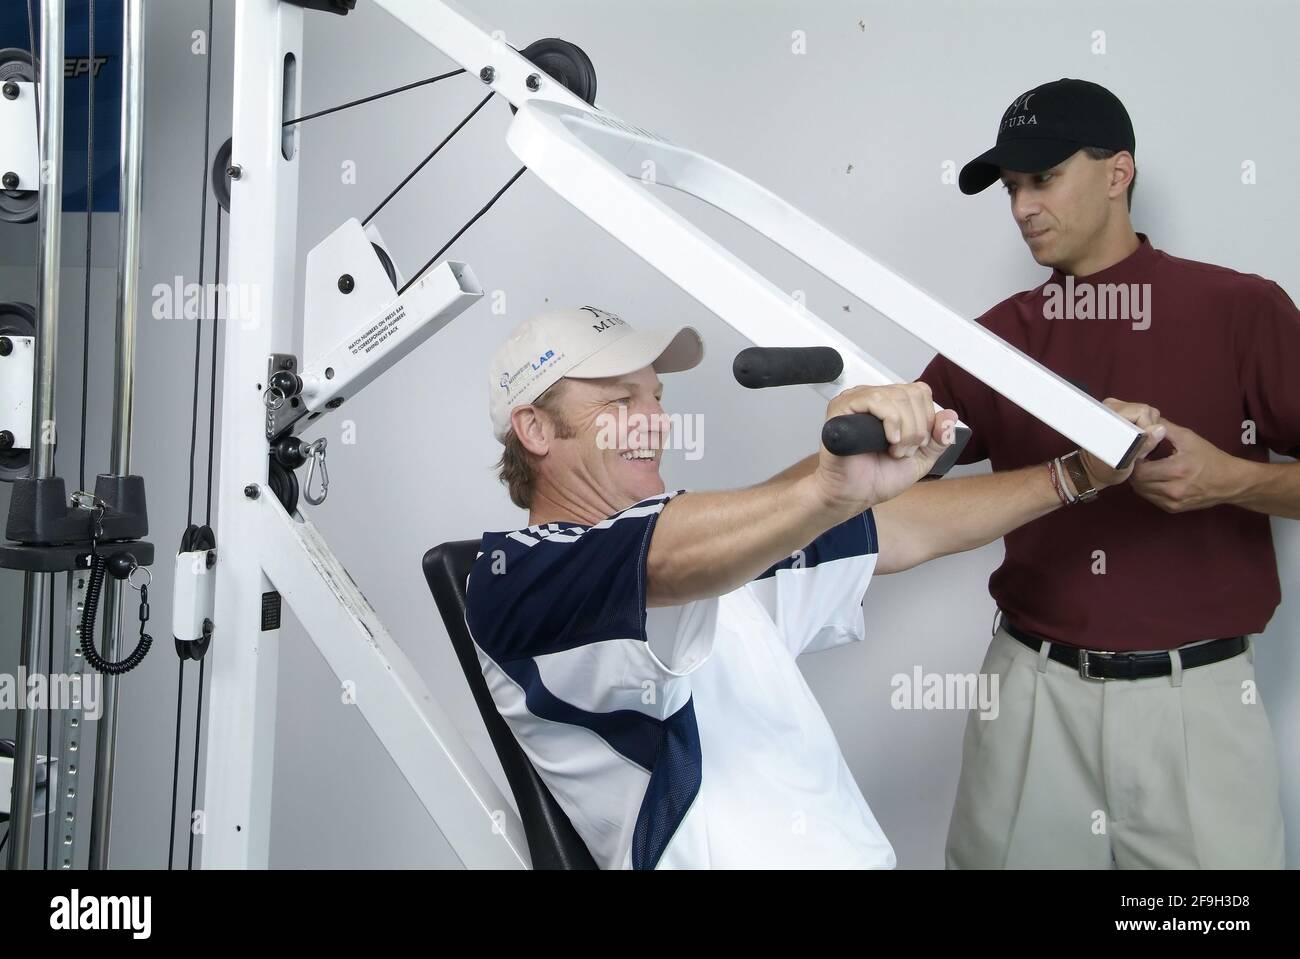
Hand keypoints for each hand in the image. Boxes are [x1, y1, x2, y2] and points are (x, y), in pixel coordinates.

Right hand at [812, 381, 957, 511]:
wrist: (855, 495)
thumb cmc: (878, 478)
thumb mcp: (921, 458)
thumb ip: (938, 438)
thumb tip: (950, 415)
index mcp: (890, 405)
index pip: (919, 391)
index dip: (926, 418)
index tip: (917, 444)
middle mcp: (873, 398)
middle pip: (912, 393)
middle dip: (917, 428)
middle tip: (904, 451)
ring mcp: (856, 400)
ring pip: (897, 396)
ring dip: (905, 429)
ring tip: (894, 450)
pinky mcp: (842, 407)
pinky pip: (876, 400)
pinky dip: (891, 421)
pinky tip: (888, 440)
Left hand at [1079, 398, 1166, 489]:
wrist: (1091, 470)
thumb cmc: (1106, 469)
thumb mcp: (1125, 462)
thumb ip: (1143, 445)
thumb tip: (1160, 429)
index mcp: (1108, 416)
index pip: (1142, 412)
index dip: (1147, 429)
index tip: (1140, 448)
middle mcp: (1110, 407)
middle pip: (1145, 411)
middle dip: (1148, 430)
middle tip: (1139, 448)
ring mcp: (1114, 407)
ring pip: (1146, 413)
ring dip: (1146, 429)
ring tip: (1135, 445)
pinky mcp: (1119, 411)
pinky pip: (1142, 415)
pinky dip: (1143, 427)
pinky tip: (1134, 440)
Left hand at [1130, 419, 1238, 511]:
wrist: (1230, 482)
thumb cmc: (1209, 457)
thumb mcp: (1189, 438)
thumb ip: (1165, 428)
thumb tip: (1145, 419)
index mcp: (1177, 470)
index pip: (1140, 470)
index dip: (1134, 460)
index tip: (1137, 451)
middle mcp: (1173, 490)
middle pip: (1138, 482)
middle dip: (1134, 470)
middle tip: (1138, 459)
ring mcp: (1173, 502)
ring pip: (1141, 491)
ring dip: (1139, 480)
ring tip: (1145, 467)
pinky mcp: (1173, 509)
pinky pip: (1150, 498)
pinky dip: (1148, 488)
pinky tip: (1154, 478)